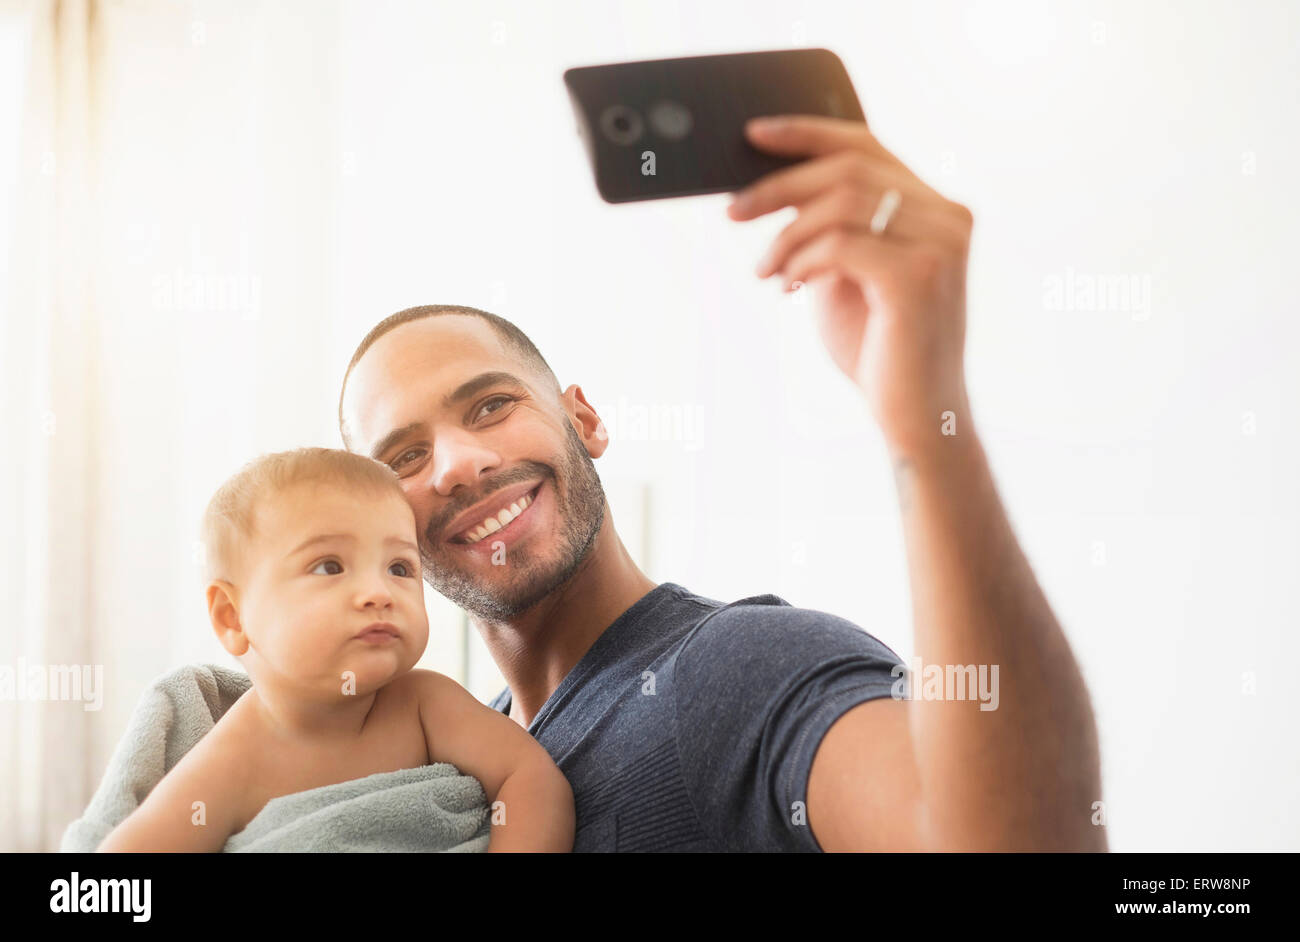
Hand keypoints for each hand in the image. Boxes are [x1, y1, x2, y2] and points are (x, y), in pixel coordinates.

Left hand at [727, 115, 973, 459]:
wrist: (914, 414)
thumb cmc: (879, 345)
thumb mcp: (846, 271)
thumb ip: (827, 225)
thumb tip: (773, 184)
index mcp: (934, 206)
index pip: (867, 145)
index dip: (807, 133)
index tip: (752, 135)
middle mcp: (947, 215)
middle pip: (848, 167)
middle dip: (779, 185)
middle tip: (733, 211)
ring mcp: (940, 244)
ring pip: (841, 202)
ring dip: (786, 234)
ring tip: (764, 269)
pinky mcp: (919, 276)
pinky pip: (840, 245)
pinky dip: (802, 261)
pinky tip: (789, 287)